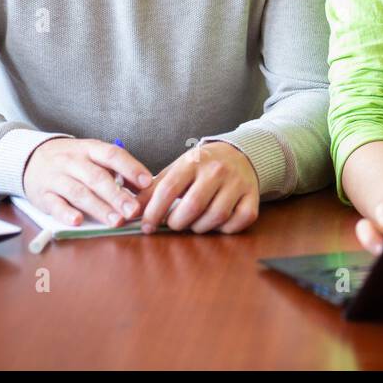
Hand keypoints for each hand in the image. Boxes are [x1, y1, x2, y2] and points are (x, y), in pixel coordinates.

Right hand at [22, 138, 152, 227]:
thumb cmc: (72, 160)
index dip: (131, 168)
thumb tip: (145, 186)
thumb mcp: (93, 156)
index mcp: (89, 149)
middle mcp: (72, 162)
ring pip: (79, 193)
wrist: (30, 158)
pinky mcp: (42, 195)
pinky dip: (66, 213)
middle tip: (134, 210)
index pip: (112, 155)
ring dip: (99, 208)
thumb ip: (117, 170)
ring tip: (116, 221)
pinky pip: (54, 205)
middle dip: (117, 195)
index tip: (147, 182)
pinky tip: (78, 221)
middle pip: (97, 178)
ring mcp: (56, 178)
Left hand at [136, 141, 259, 233]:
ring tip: (194, 223)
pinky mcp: (252, 196)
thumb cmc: (202, 166)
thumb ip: (153, 189)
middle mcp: (218, 170)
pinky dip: (225, 229)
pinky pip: (238, 222)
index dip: (153, 212)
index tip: (147, 225)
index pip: (168, 189)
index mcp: (194, 161)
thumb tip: (130, 211)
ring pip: (216, 217)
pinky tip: (217, 223)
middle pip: (192, 206)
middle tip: (173, 224)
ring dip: (200, 227)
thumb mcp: (177, 169)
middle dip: (177, 223)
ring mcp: (237, 183)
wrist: (241, 153)